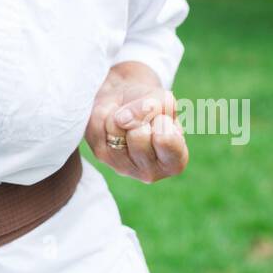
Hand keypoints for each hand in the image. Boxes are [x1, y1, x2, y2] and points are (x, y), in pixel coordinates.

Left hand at [84, 63, 188, 183]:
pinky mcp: (100, 155)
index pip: (166, 139)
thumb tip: (121, 120)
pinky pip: (98, 124)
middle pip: (138, 136)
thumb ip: (152, 106)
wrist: (126, 101)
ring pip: (115, 129)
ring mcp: (122, 167)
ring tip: (127, 120)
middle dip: (139, 118)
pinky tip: (113, 120)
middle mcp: (150, 172)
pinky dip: (106, 112)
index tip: (161, 120)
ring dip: (120, 114)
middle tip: (142, 120)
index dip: (162, 119)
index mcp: (174, 162)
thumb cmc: (151, 106)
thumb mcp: (163, 100)